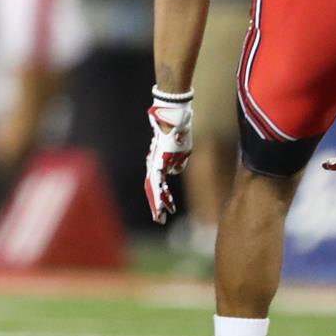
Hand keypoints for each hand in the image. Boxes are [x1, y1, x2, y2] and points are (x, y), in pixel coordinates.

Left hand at [144, 88, 193, 223]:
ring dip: (158, 203)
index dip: (162, 197)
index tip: (167, 210)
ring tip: (160, 216)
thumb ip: (177, 161)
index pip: (159, 183)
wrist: (172, 115)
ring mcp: (157, 162)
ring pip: (155, 187)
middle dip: (157, 204)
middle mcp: (157, 163)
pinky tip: (161, 204)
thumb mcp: (181, 149)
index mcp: (161, 161)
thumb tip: (175, 171)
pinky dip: (159, 193)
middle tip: (159, 220)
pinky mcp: (160, 160)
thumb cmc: (177, 129)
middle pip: (154, 187)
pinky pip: (157, 180)